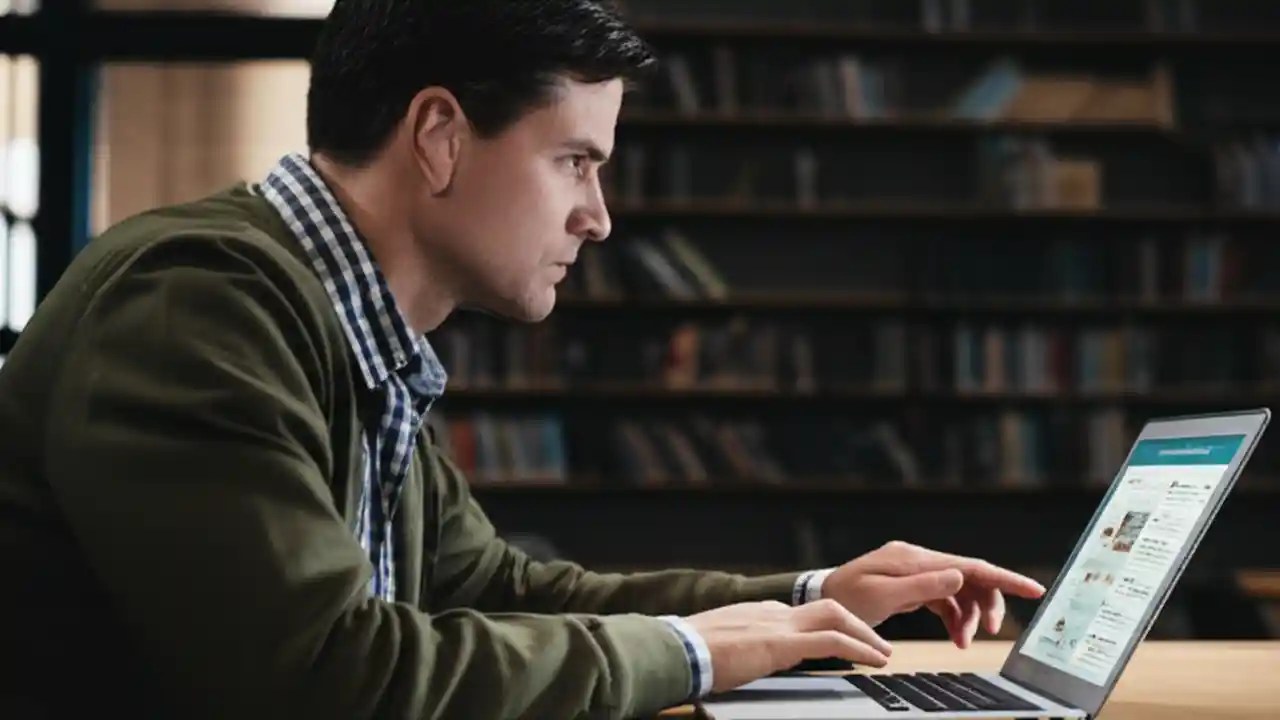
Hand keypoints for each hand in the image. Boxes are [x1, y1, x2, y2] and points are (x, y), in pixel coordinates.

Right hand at [685, 599, 892, 692]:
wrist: (678, 649)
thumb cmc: (691, 653)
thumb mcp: (721, 646)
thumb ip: (741, 647)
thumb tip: (748, 659)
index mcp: (756, 613)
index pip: (800, 615)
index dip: (826, 626)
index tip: (840, 638)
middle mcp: (771, 613)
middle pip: (826, 608)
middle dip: (856, 623)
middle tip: (875, 643)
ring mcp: (778, 625)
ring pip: (835, 618)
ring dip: (864, 634)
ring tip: (883, 653)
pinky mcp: (782, 643)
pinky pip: (832, 642)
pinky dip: (858, 648)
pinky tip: (873, 661)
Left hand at [821, 541, 1045, 648]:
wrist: (819, 600)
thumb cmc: (844, 598)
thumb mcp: (881, 595)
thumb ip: (921, 586)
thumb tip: (960, 576)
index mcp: (914, 559)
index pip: (969, 565)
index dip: (1004, 578)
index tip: (1034, 590)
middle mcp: (919, 561)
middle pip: (971, 577)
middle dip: (987, 605)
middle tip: (990, 633)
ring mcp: (917, 573)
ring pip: (962, 592)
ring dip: (970, 617)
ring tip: (964, 643)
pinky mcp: (914, 586)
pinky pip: (947, 601)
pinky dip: (956, 619)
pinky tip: (957, 637)